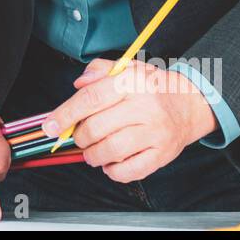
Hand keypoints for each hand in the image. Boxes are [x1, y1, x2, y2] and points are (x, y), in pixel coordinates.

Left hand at [41, 58, 217, 183]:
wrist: (189, 104)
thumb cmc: (153, 88)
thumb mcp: (128, 68)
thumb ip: (100, 71)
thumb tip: (78, 84)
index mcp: (132, 83)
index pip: (91, 99)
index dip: (65, 115)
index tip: (50, 126)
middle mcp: (145, 108)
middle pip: (97, 128)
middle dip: (79, 136)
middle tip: (80, 136)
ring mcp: (155, 133)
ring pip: (110, 151)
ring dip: (92, 155)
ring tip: (92, 150)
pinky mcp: (162, 155)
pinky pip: (129, 171)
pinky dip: (112, 171)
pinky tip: (111, 162)